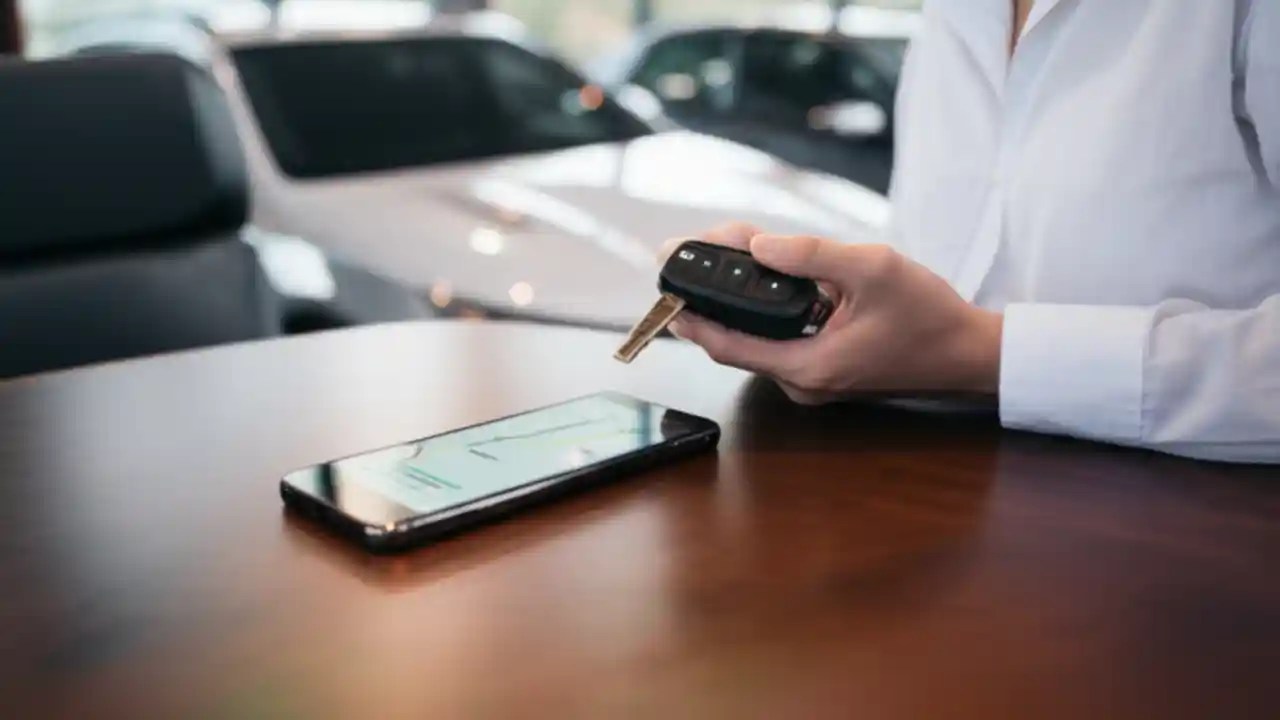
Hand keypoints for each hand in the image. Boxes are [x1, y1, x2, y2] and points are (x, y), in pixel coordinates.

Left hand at [660, 224, 1003, 404]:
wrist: (967, 352)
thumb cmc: (928, 315)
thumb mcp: (872, 269)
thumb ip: (811, 255)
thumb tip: (758, 245)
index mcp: (807, 366)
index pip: (726, 344)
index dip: (690, 315)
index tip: (665, 287)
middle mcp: (801, 381)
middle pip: (736, 337)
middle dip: (716, 291)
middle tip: (704, 246)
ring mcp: (810, 379)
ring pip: (756, 336)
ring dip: (742, 294)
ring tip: (736, 246)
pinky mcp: (821, 369)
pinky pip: (779, 337)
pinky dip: (768, 305)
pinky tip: (771, 268)